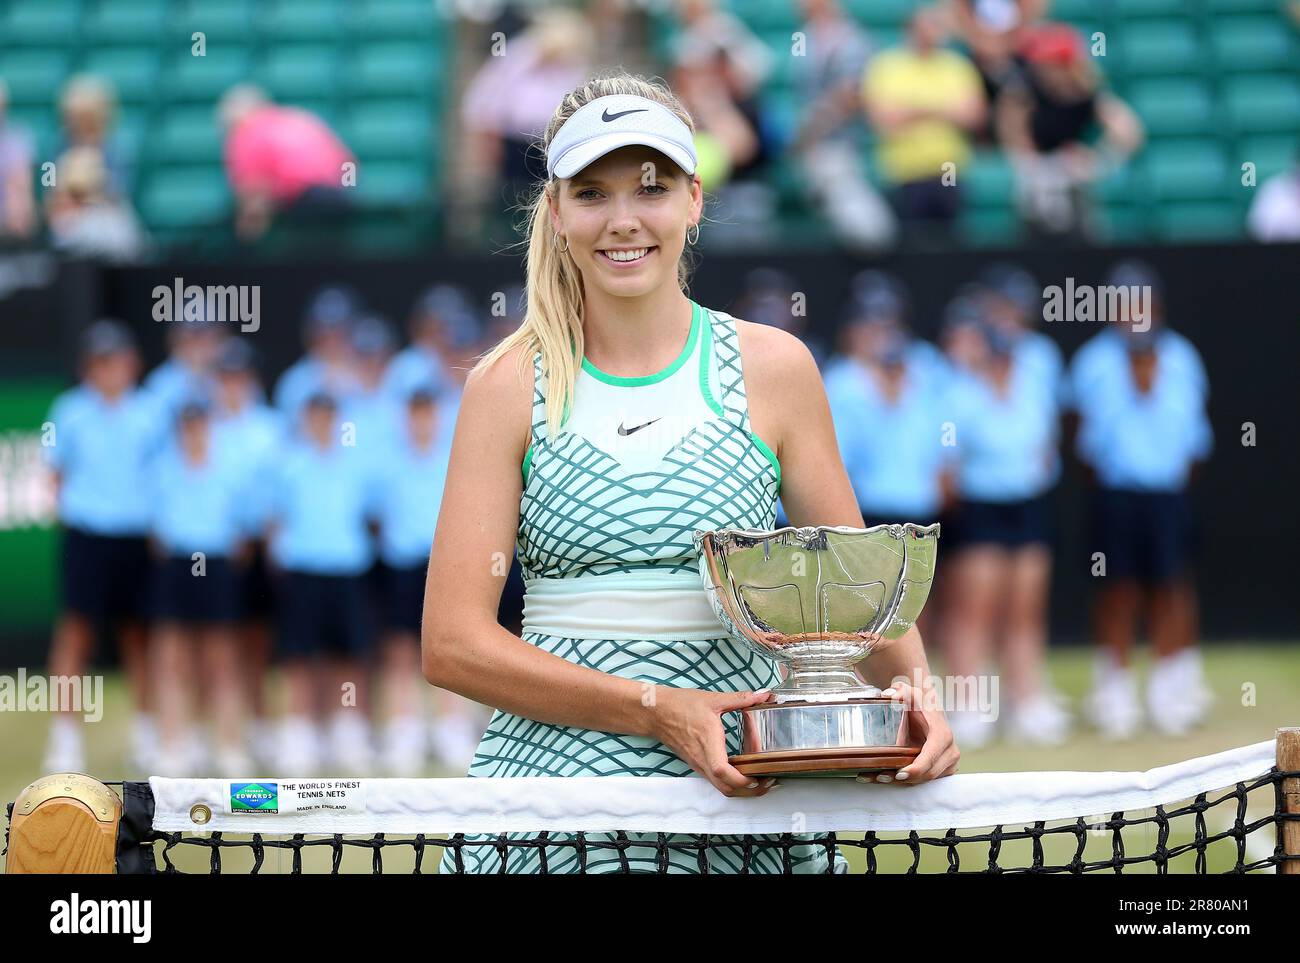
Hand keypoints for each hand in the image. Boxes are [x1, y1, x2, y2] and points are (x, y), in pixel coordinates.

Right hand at [650, 687, 777, 796]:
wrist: (656, 712)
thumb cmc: (681, 705)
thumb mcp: (713, 699)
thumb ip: (741, 699)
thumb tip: (764, 694)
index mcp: (708, 744)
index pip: (724, 772)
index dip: (744, 780)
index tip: (762, 775)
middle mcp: (703, 760)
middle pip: (727, 789)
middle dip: (750, 791)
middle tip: (768, 781)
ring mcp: (699, 765)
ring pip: (721, 787)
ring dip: (741, 789)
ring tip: (759, 777)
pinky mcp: (697, 764)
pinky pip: (715, 780)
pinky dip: (731, 782)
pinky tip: (741, 770)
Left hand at [860, 678, 958, 784]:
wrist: (925, 709)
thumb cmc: (918, 703)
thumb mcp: (909, 693)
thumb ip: (900, 692)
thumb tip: (890, 696)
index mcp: (943, 735)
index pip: (931, 757)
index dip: (917, 768)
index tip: (900, 774)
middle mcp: (950, 752)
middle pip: (927, 773)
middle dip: (904, 779)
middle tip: (880, 777)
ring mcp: (947, 763)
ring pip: (924, 780)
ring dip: (901, 783)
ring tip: (875, 778)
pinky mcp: (941, 770)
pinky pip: (923, 781)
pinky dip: (904, 782)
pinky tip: (882, 777)